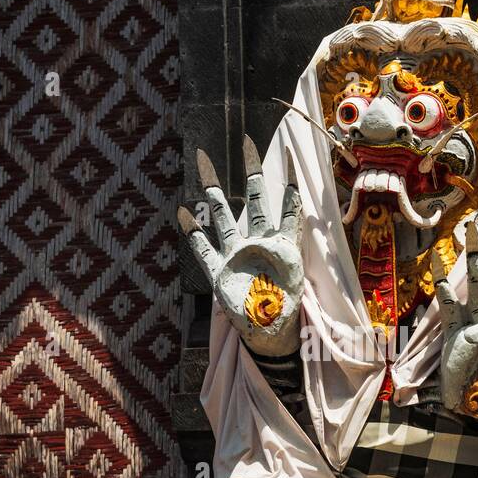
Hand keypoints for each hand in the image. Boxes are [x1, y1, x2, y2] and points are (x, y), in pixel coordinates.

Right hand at [178, 138, 303, 356]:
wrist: (268, 333)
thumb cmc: (286, 305)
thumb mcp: (294, 268)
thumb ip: (288, 238)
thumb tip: (290, 216)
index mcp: (282, 242)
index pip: (288, 205)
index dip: (289, 180)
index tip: (288, 151)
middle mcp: (258, 243)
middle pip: (254, 202)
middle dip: (250, 175)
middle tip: (248, 144)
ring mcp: (237, 255)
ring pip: (224, 220)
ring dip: (216, 199)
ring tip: (207, 174)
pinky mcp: (219, 273)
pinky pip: (204, 249)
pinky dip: (194, 233)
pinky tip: (183, 213)